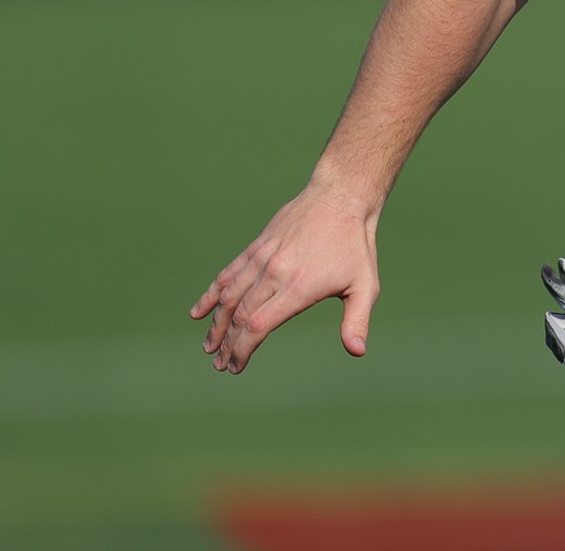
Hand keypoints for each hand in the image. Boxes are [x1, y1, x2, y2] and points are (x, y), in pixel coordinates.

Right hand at [190, 186, 380, 373]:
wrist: (340, 198)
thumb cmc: (355, 246)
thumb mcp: (365, 286)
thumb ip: (357, 321)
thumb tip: (357, 351)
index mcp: (298, 288)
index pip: (258, 326)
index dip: (243, 349)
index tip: (236, 367)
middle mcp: (275, 274)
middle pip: (239, 316)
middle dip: (227, 344)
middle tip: (220, 364)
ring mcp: (262, 258)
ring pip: (228, 296)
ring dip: (215, 323)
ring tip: (209, 346)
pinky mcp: (257, 247)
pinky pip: (228, 273)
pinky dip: (211, 294)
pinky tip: (199, 312)